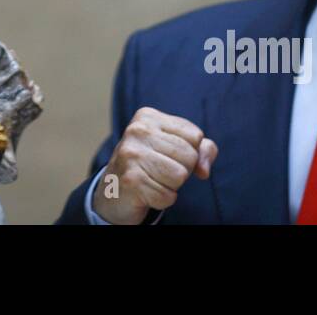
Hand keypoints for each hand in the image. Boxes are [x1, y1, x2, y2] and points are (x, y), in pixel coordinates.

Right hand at [90, 107, 217, 224]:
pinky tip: (146, 192)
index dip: (190, 152)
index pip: (195, 136)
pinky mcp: (131, 180)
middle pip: (190, 156)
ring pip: (180, 176)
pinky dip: (161, 200)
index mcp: (148, 117)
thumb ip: (201, 149)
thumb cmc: (149, 166)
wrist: (113, 191)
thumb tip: (204, 170)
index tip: (168, 156)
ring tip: (152, 180)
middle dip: (182, 170)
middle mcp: (137, 131)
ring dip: (171, 186)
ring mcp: (131, 154)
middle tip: (159, 170)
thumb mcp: (174, 148)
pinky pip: (168, 196)